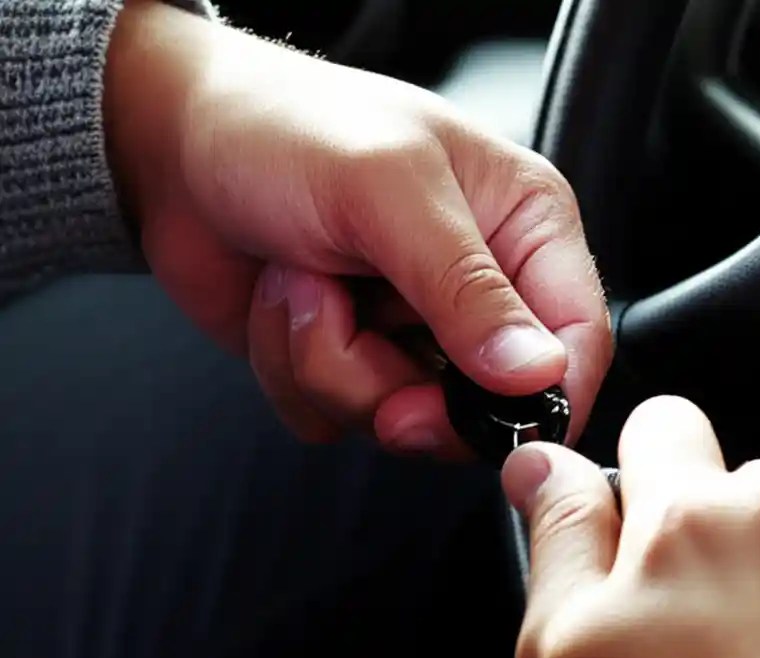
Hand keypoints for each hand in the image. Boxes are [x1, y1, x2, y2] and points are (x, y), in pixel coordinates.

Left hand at [104, 1, 610, 454]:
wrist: (174, 144)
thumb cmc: (287, 129)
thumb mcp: (389, 191)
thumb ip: (467, 288)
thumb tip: (535, 370)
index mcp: (522, 226)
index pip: (579, 337)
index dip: (544, 395)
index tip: (486, 419)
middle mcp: (478, 285)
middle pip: (489, 401)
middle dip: (407, 384)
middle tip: (361, 337)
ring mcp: (411, 330)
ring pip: (403, 418)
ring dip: (332, 362)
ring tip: (308, 281)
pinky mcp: (352, 360)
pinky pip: (338, 418)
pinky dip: (294, 370)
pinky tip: (287, 301)